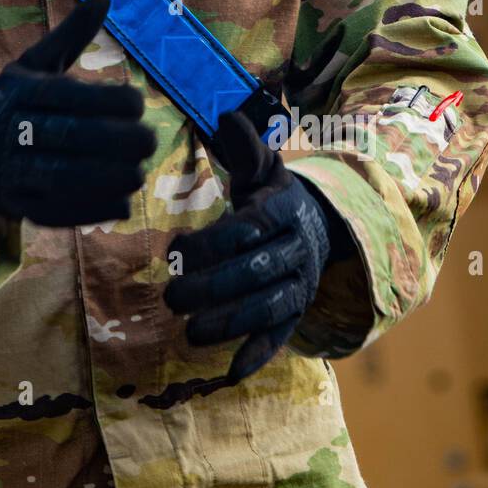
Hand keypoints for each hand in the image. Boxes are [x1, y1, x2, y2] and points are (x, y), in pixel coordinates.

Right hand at [0, 0, 154, 226]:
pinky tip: (122, 202)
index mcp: (19, 92)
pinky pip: (58, 212)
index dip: (111, 101)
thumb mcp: (33, 65)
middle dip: (120, 141)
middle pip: (71, 138)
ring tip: (139, 173)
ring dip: (110, 178)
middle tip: (150, 141)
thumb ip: (71, 35)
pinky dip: (93, 209)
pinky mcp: (18, 205)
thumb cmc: (12, 103)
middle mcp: (12, 131)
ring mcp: (12, 172)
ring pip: (65, 178)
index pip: (70, 96)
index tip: (138, 103)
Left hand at [163, 108, 343, 386]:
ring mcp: (300, 284)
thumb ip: (243, 148)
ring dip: (229, 324)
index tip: (175, 247)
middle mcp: (297, 250)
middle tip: (170, 298)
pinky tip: (231, 373)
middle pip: (255, 272)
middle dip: (212, 288)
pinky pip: (282, 336)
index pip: (248, 229)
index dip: (212, 242)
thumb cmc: (270, 196)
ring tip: (189, 333)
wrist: (318, 227)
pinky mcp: (297, 312)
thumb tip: (225, 114)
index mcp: (283, 211)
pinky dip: (259, 355)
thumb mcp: (260, 169)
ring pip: (268, 308)